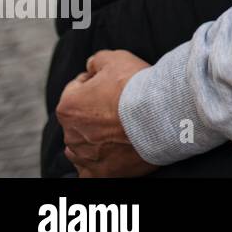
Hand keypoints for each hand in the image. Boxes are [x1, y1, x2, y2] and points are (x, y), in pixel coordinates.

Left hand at [56, 50, 157, 177]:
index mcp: (68, 106)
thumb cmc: (138, 87)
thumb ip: (97, 60)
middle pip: (80, 119)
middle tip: (122, 105)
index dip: (96, 82)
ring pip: (82, 147)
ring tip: (121, 129)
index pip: (76, 89)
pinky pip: (90, 172)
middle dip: (95, 112)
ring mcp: (85, 156)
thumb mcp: (116, 58)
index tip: (115, 83)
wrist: (162, 114)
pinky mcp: (101, 173)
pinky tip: (111, 155)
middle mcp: (71, 134)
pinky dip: (98, 164)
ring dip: (94, 139)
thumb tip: (91, 66)